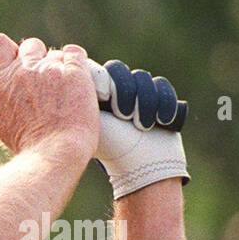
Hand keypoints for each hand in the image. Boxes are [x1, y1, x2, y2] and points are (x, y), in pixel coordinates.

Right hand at [0, 34, 98, 165]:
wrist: (54, 151)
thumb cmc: (30, 144)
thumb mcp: (6, 123)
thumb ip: (8, 100)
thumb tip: (13, 97)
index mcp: (3, 82)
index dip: (10, 52)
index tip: (17, 62)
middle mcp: (25, 70)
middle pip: (30, 46)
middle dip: (38, 59)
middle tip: (46, 81)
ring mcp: (50, 68)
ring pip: (56, 54)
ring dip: (60, 67)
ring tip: (65, 93)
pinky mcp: (75, 70)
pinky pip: (76, 54)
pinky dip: (78, 65)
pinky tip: (79, 80)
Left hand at [87, 59, 189, 198]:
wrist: (141, 166)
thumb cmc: (111, 148)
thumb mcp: (90, 122)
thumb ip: (82, 98)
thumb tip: (74, 76)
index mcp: (95, 94)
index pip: (103, 72)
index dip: (109, 82)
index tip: (106, 100)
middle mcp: (114, 91)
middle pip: (122, 72)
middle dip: (126, 93)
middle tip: (123, 117)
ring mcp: (136, 94)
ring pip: (144, 79)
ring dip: (145, 101)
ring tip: (143, 126)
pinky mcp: (158, 99)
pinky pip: (163, 87)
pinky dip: (164, 102)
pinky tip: (161, 120)